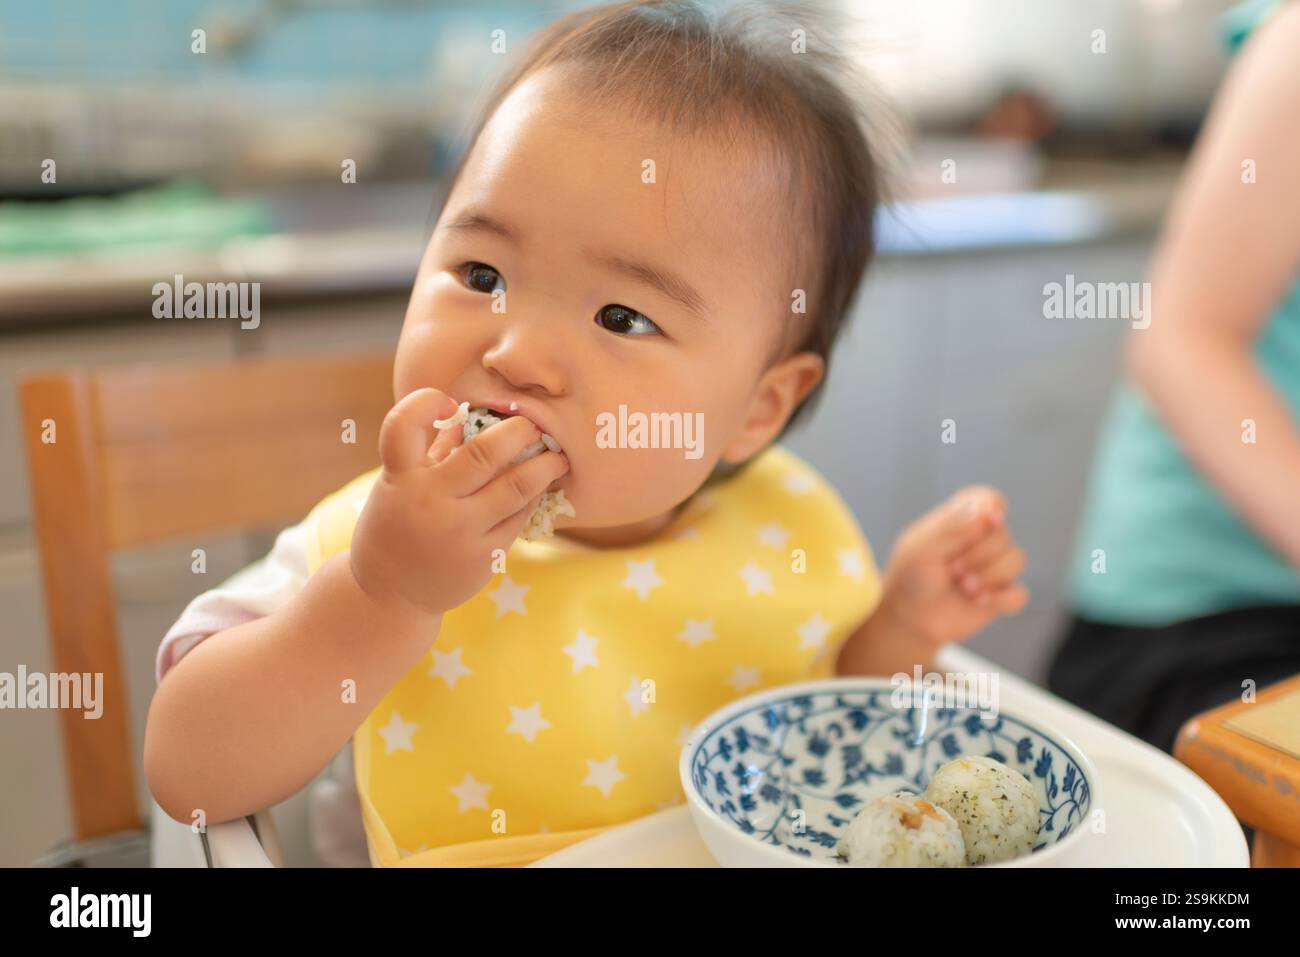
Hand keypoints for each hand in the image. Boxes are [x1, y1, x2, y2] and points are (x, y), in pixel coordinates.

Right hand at [349, 388, 569, 616]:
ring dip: (545, 465)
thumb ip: (432, 449)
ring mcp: (460, 531)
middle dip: (519, 430)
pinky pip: (519, 517)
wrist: (390, 594)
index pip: (402, 425)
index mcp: (400, 477)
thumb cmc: (397, 525)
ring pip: (516, 487)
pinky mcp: (484, 557)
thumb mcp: (400, 485)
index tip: (447, 401)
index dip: (423, 402)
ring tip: (557, 456)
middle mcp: (430, 501)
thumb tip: (468, 411)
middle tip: (533, 425)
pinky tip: (540, 487)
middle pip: (484, 453)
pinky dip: (534, 496)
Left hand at [880, 485, 1028, 647]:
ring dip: (989, 575)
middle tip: (952, 568)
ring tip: (963, 587)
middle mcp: (983, 540)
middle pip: (1003, 534)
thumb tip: (988, 513)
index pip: (989, 499)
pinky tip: (978, 602)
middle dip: (978, 554)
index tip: (989, 517)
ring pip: (1016, 560)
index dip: (993, 505)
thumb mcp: (922, 547)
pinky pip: (1019, 594)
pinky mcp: (1001, 595)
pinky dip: (1000, 599)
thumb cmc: (912, 575)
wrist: (909, 616)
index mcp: (962, 519)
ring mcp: (994, 567)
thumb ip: (953, 526)